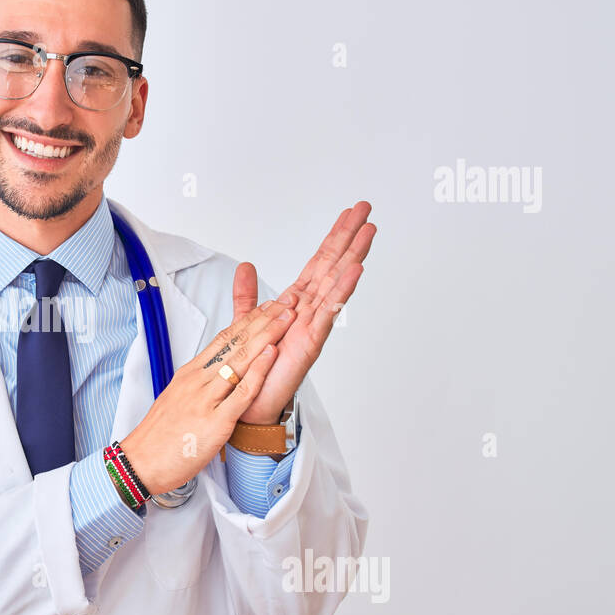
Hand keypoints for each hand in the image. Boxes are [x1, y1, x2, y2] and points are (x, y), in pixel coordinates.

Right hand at [119, 299, 296, 493]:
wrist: (141, 462)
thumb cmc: (158, 437)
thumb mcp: (176, 399)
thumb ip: (196, 384)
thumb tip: (212, 374)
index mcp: (189, 374)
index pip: (223, 339)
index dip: (247, 320)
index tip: (266, 307)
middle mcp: (197, 381)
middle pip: (235, 343)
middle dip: (263, 320)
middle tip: (286, 302)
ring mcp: (206, 399)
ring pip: (241, 360)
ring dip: (267, 336)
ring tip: (286, 317)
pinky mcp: (216, 421)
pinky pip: (242, 392)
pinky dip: (259, 371)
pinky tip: (272, 354)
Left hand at [232, 201, 375, 423]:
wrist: (250, 405)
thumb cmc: (257, 368)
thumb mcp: (247, 322)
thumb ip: (248, 296)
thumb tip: (245, 267)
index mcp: (296, 303)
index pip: (319, 263)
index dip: (333, 237)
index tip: (348, 214)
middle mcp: (309, 311)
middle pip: (333, 266)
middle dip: (349, 237)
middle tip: (366, 209)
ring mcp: (313, 325)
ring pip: (336, 284)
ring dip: (353, 256)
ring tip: (368, 231)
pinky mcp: (311, 342)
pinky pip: (328, 312)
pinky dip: (341, 290)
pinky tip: (355, 270)